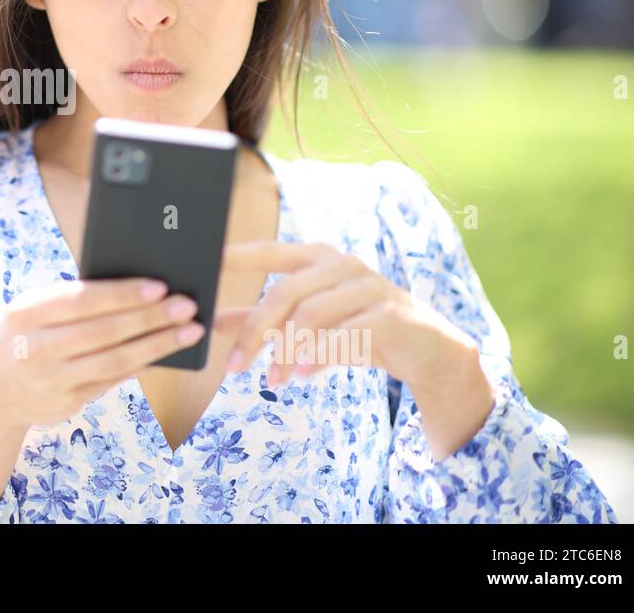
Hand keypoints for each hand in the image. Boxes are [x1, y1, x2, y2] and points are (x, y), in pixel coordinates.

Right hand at [0, 276, 214, 431]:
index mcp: (25, 312)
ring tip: (190, 332)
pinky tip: (166, 351)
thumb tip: (134, 288)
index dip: (122, 294)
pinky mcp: (66, 403)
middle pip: (104, 331)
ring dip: (157, 345)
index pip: (81, 300)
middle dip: (151, 318)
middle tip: (187, 306)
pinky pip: (113, 380)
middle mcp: (36, 347)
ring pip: (115, 361)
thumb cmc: (25, 334)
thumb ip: (70, 299)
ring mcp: (51, 380)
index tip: (160, 285)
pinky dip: (142, 364)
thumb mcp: (31, 310)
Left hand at [221, 240, 478, 389]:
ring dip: (286, 352)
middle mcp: (341, 264)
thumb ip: (263, 318)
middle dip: (255, 332)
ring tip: (273, 382)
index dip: (237, 255)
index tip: (206, 263)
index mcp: (317, 258)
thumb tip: (214, 321)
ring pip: (312, 315)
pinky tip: (303, 375)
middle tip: (234, 367)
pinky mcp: (389, 313)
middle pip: (285, 292)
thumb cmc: (359, 330)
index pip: (269, 252)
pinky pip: (345, 333)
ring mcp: (367, 285)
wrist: (427, 350)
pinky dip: (320, 355)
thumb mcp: (309, 323)